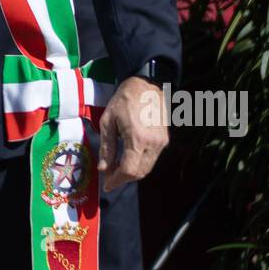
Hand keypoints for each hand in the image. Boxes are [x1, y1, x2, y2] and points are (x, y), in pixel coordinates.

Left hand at [97, 76, 169, 191]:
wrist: (147, 84)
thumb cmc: (124, 99)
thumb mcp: (108, 121)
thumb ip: (107, 147)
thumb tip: (103, 168)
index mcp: (137, 138)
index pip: (128, 170)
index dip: (116, 180)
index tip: (106, 185)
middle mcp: (153, 144)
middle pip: (139, 173)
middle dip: (123, 179)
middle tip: (109, 177)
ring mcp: (161, 143)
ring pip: (147, 168)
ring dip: (132, 173)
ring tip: (116, 167)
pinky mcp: (165, 140)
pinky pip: (152, 159)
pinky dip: (140, 164)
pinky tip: (128, 158)